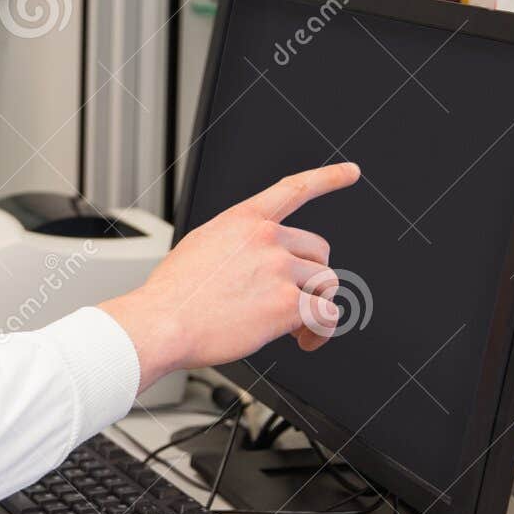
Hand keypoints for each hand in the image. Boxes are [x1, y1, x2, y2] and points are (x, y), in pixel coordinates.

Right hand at [101, 163, 359, 390]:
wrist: (161, 323)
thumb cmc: (172, 295)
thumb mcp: (199, 247)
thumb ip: (235, 246)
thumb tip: (255, 267)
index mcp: (243, 220)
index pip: (294, 189)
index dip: (328, 178)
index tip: (351, 172)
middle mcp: (265, 238)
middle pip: (318, 251)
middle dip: (311, 277)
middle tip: (297, 301)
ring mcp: (278, 270)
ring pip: (326, 284)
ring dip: (316, 306)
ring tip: (297, 328)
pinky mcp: (287, 305)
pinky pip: (326, 315)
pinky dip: (321, 332)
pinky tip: (304, 340)